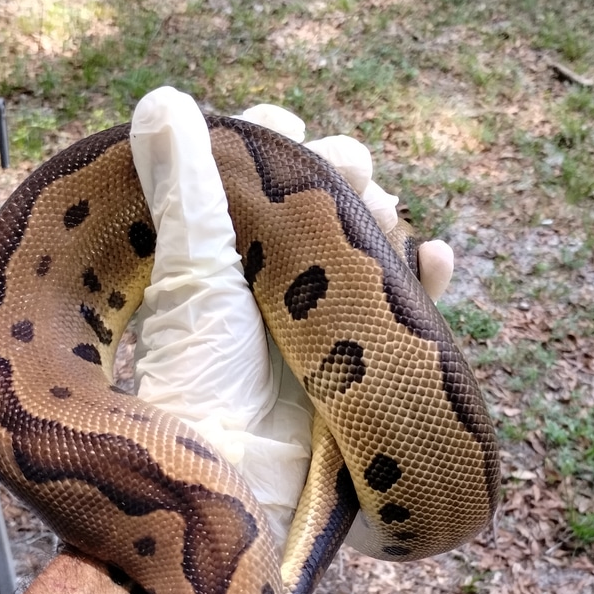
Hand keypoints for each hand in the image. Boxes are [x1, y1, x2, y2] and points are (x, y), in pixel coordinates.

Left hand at [129, 88, 452, 548]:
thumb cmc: (200, 390)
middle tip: (347, 168)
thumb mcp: (193, 279)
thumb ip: (183, 192)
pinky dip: (425, 278)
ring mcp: (317, 325)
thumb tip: (159, 99)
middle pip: (314, 203)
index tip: (279, 123)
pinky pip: (408, 308)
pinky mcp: (363, 362)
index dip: (269, 141)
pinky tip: (434, 256)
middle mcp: (265, 287)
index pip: (247, 177)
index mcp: (212, 261)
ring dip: (379, 218)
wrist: (241, 494)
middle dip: (336, 173)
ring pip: (363, 245)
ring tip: (382, 214)